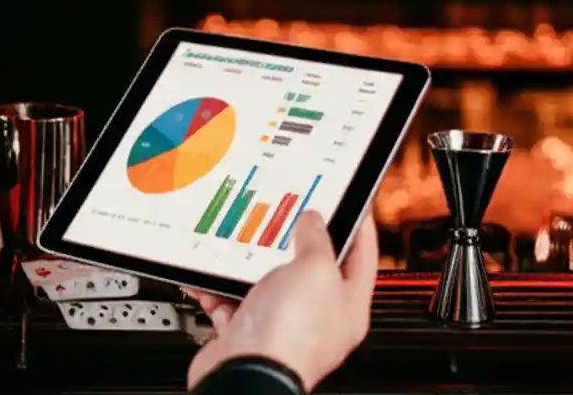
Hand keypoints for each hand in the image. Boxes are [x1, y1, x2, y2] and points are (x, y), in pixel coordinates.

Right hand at [182, 211, 377, 391]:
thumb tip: (314, 221)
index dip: (357, 226)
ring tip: (238, 246)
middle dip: (292, 242)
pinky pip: (232, 302)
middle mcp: (316, 317)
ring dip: (246, 265)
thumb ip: (317, 240)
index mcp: (346, 304)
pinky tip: (211, 279)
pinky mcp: (247, 332)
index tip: (349, 203)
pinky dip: (218, 290)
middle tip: (285, 216)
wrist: (244, 370)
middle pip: (309, 269)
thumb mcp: (315, 269)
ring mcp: (280, 325)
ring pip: (265, 283)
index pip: (361, 256)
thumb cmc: (289, 334)